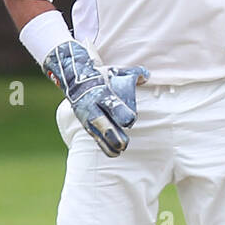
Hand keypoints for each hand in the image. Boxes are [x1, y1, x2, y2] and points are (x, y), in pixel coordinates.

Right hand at [43, 40, 148, 156]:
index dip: (122, 114)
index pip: (111, 105)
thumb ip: (135, 74)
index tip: (130, 120)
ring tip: (120, 150)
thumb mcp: (118, 71)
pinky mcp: (86, 124)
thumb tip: (147, 76)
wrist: (77, 80)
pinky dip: (104, 146)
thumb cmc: (105, 77)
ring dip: (109, 143)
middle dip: (112, 134)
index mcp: (102, 93)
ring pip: (97, 132)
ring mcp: (88, 116)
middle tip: (124, 144)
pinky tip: (114, 153)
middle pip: (101, 122)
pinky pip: (95, 136)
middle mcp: (93, 105)